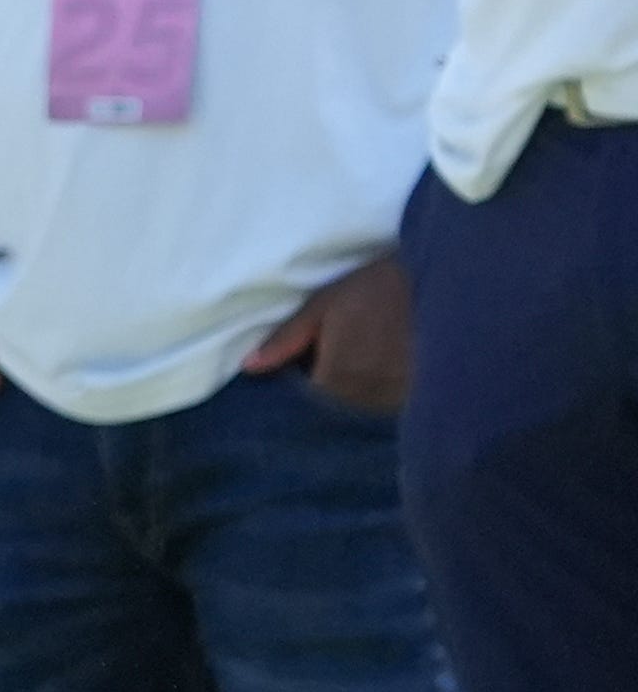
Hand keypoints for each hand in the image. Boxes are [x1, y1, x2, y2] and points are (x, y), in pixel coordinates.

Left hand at [241, 252, 410, 413]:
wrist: (442, 286)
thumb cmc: (374, 289)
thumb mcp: (323, 305)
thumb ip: (286, 339)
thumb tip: (249, 366)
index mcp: (338, 375)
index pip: (308, 397)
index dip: (306, 379)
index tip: (312, 357)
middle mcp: (368, 396)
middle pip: (337, 404)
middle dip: (331, 384)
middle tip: (340, 351)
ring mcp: (398, 400)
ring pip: (364, 406)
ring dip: (358, 389)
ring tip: (366, 355)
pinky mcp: (421, 398)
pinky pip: (391, 404)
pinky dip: (383, 389)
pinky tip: (387, 364)